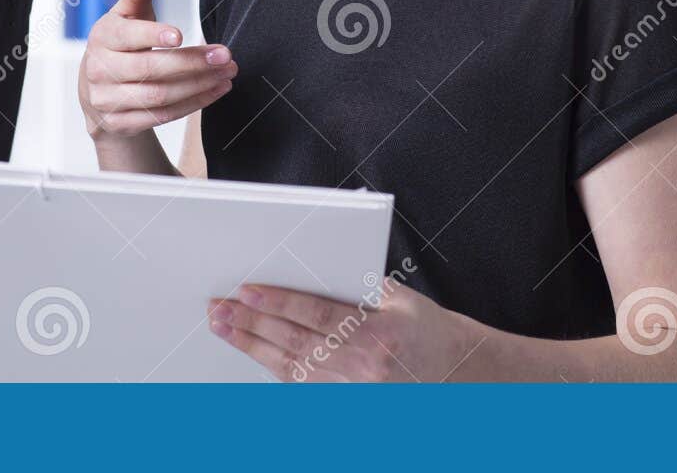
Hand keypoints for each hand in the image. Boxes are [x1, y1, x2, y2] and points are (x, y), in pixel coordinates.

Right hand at [77, 0, 237, 141]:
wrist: (97, 93)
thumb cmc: (121, 46)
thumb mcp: (126, 16)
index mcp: (103, 38)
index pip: (128, 36)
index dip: (153, 35)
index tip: (181, 35)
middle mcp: (100, 70)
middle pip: (150, 68)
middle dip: (192, 62)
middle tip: (225, 55)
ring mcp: (107, 100)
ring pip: (159, 96)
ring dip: (199, 85)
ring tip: (227, 72)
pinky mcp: (119, 123)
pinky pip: (162, 116)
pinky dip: (193, 103)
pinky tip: (216, 89)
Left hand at [207, 279, 485, 381]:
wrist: (457, 375)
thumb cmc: (429, 331)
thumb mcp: (402, 299)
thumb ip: (360, 287)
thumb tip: (314, 271)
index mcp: (378, 334)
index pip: (317, 316)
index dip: (279, 303)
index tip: (247, 291)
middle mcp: (363, 368)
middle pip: (296, 344)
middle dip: (254, 325)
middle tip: (220, 310)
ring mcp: (354, 393)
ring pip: (292, 369)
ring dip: (254, 348)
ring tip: (225, 329)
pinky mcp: (347, 406)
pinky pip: (303, 388)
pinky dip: (276, 369)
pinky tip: (254, 354)